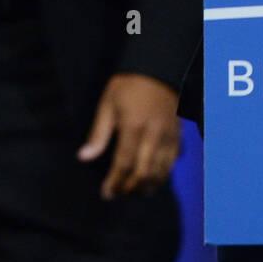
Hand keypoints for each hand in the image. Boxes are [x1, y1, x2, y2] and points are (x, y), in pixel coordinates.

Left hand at [78, 73, 181, 199]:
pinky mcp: (178, 134)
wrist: (158, 67)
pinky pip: (173, 161)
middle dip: (130, 188)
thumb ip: (98, 133)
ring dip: (147, 186)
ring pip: (161, 171)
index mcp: (134, 127)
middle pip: (144, 172)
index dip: (115, 183)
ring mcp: (169, 135)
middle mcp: (154, 134)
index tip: (106, 193)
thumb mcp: (107, 104)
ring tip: (134, 192)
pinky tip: (152, 179)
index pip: (124, 164)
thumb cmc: (128, 85)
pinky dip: (163, 174)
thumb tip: (84, 157)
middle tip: (118, 195)